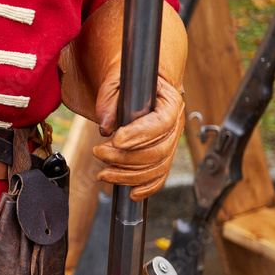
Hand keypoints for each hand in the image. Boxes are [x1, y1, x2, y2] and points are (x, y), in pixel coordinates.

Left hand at [92, 74, 184, 200]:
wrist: (139, 84)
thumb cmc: (127, 81)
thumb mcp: (115, 81)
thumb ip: (109, 101)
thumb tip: (106, 127)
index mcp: (170, 102)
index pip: (161, 123)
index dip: (140, 135)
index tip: (116, 140)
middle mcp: (175, 124)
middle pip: (158, 151)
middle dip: (125, 158)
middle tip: (98, 153)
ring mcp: (171, 142)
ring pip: (157, 167)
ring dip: (128, 175)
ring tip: (102, 174)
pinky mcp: (163, 155)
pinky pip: (160, 176)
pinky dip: (146, 187)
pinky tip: (130, 193)